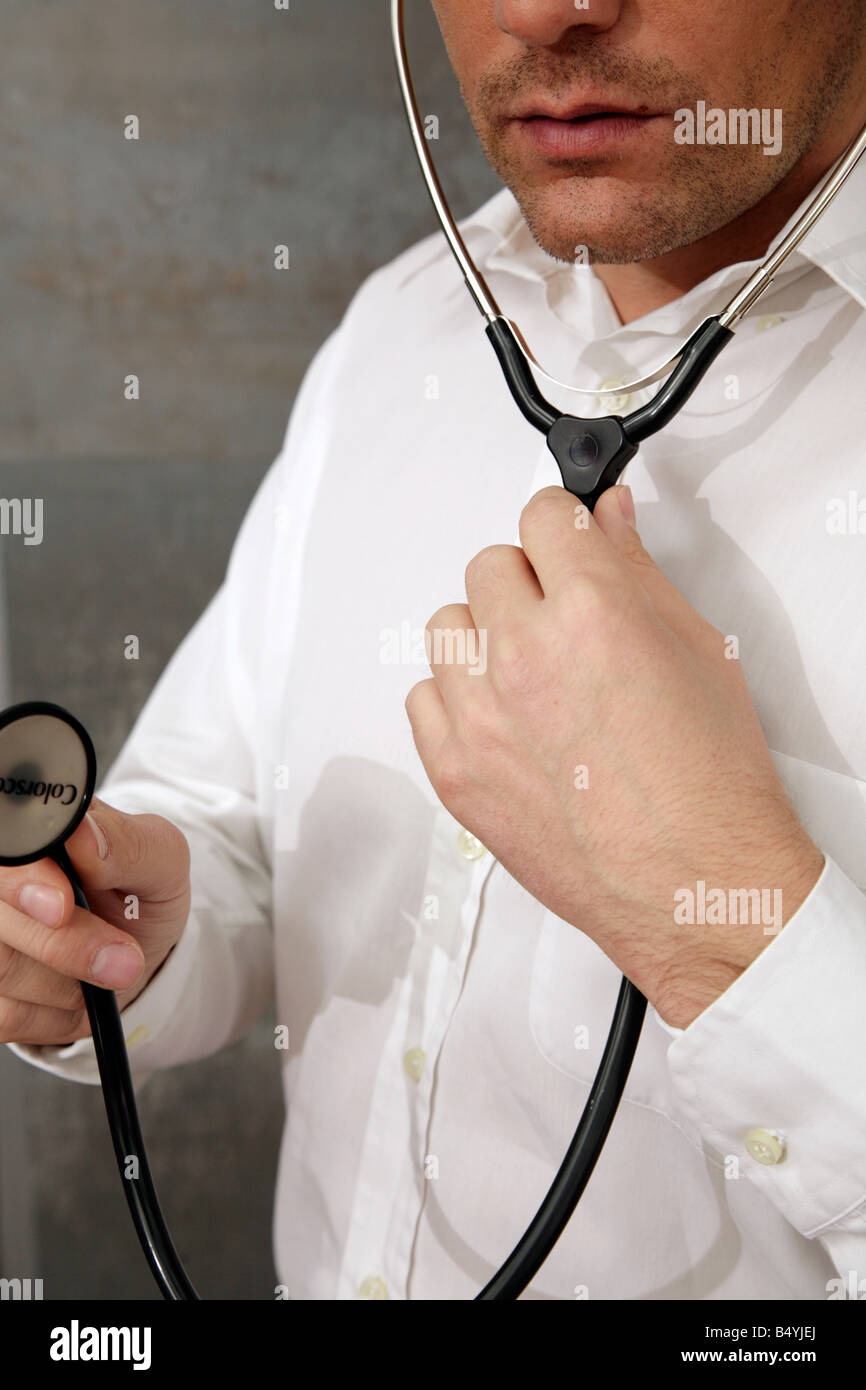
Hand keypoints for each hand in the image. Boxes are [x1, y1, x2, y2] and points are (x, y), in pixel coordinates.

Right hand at [0, 797, 189, 1044]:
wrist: (135, 948)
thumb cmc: (139, 891)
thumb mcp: (159, 860)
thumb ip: (127, 843)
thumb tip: (85, 835)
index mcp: (26, 828)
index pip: (7, 848)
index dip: (21, 879)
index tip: (61, 906)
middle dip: (63, 945)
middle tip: (122, 960)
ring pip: (1, 969)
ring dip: (68, 983)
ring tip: (113, 968)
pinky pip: (4, 1014)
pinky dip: (56, 1014)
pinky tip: (80, 991)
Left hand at [405, 484, 823, 1028]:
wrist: (695, 885)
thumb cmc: (711, 783)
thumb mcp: (698, 651)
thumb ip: (638, 572)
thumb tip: (607, 518)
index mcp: (592, 613)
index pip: (544, 515)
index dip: (564, 526)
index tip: (570, 545)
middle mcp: (524, 656)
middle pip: (488, 566)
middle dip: (528, 582)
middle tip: (563, 621)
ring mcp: (480, 717)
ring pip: (448, 627)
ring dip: (486, 638)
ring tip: (532, 678)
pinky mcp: (454, 772)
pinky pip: (423, 697)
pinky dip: (456, 700)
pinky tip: (504, 721)